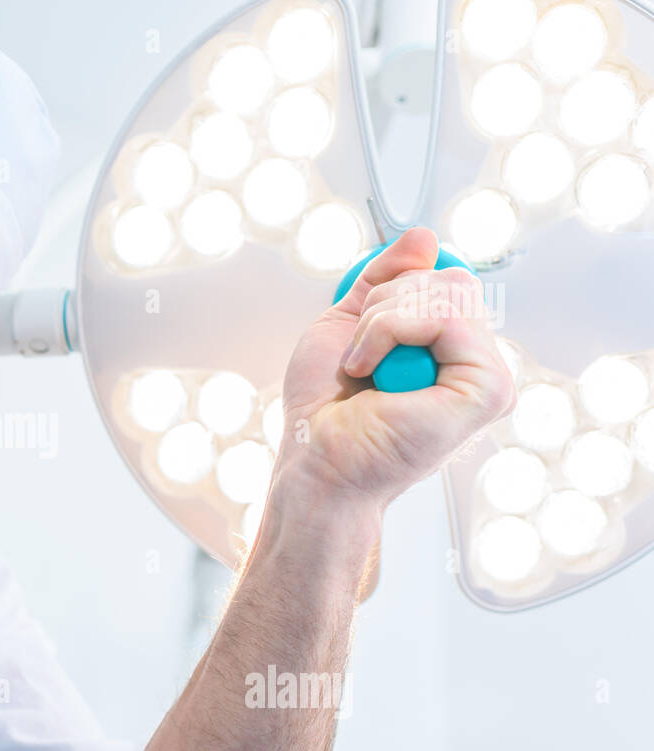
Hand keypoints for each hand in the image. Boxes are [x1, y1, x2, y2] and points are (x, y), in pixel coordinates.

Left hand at [275, 227, 515, 512]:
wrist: (314, 460)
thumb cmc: (324, 412)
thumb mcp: (346, 323)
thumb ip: (385, 279)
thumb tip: (425, 236)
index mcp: (449, 350)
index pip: (445, 279)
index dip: (394, 289)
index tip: (364, 327)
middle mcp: (474, 363)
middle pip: (452, 278)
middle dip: (387, 303)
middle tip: (360, 353)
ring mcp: (488, 378)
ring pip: (449, 292)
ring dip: (383, 321)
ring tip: (365, 366)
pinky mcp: (489, 391)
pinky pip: (447, 318)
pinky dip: (392, 332)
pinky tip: (375, 373)